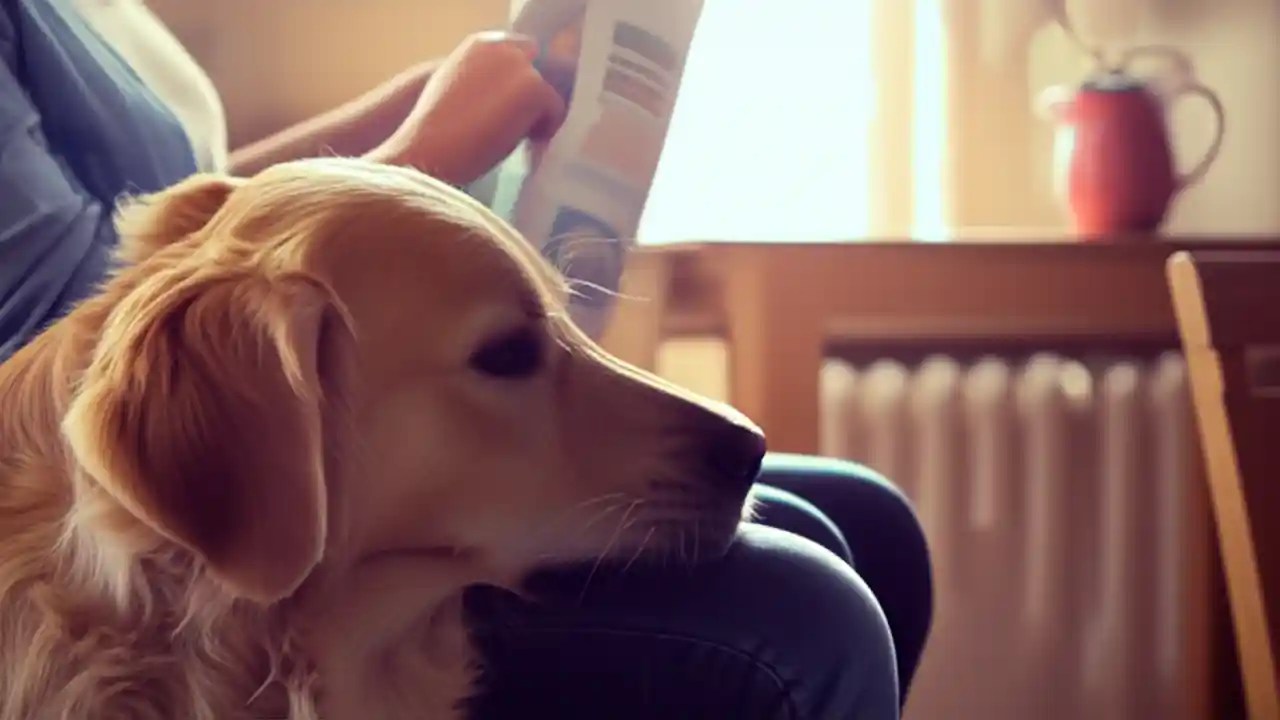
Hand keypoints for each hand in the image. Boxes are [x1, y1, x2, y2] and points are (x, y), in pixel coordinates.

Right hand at [371, 31, 567, 185]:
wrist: (428, 149)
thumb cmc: (436, 132)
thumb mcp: (457, 88)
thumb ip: (485, 80)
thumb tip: (511, 97)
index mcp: (481, 44)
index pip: (522, 53)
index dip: (521, 84)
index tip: (514, 109)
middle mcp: (503, 47)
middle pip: (540, 72)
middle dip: (533, 97)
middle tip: (518, 127)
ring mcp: (520, 66)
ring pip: (547, 94)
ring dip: (536, 117)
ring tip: (511, 139)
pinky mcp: (534, 89)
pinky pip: (556, 113)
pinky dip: (543, 132)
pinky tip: (519, 145)